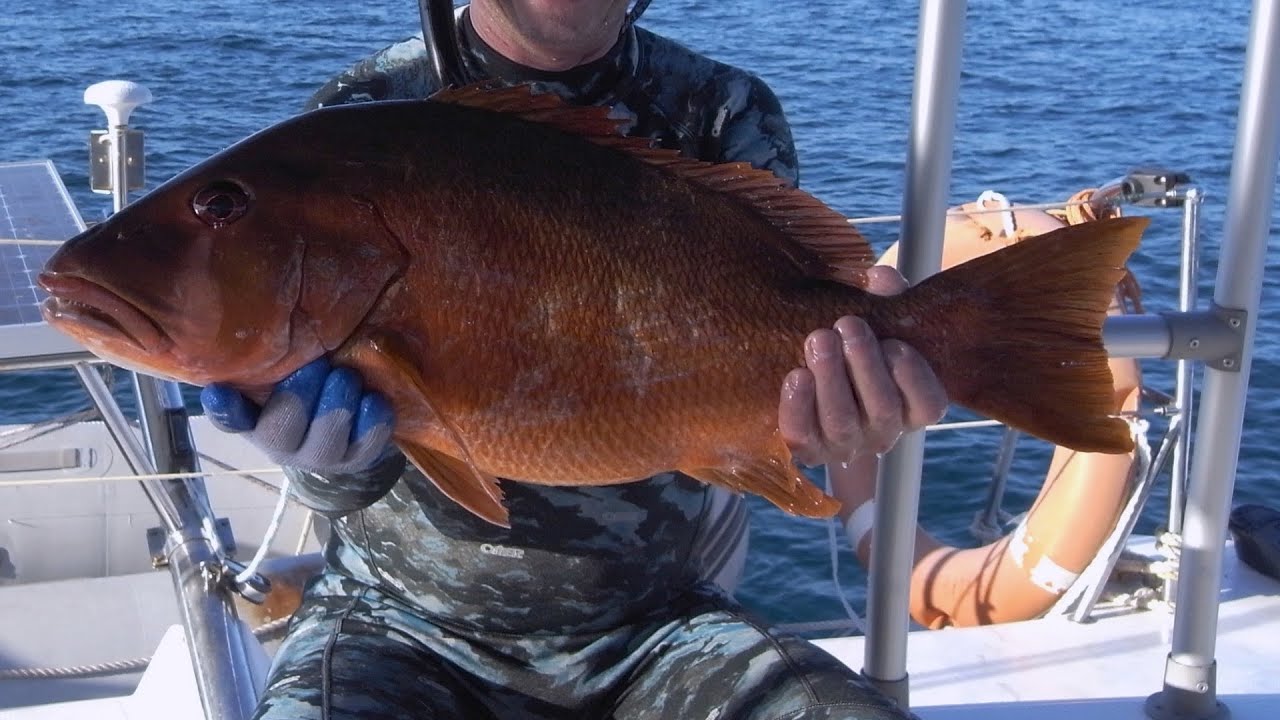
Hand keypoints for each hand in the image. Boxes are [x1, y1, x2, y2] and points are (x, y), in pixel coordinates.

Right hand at [200, 358, 394, 474]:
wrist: (354, 408)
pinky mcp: (354, 460)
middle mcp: (279, 442)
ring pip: (322, 447)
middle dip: (297, 400)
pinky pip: (363, 450)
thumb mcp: (288, 359)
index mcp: (253, 415)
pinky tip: (374, 401)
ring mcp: (317, 455)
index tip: (219, 392)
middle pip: (278, 433)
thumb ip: (274, 345)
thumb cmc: (312, 374)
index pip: (230, 418)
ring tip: (345, 378)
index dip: (224, 410)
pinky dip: (370, 426)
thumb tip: (248, 282)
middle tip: (316, 366)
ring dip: (335, 411)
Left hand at [779, 266, 947, 465]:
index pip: (928, 404)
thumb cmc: (855, 345)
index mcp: (911, 406)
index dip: (913, 376)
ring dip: (831, 378)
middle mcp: (883, 431)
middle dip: (864, 364)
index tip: (894, 343)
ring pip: (842, 422)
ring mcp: (845, 443)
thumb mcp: (878, 319)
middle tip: (847, 324)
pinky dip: (798, 406)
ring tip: (819, 339)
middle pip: (882, 409)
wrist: (811, 375)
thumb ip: (887, 298)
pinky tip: (796, 375)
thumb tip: (881, 279)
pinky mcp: (807, 447)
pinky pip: (802, 435)